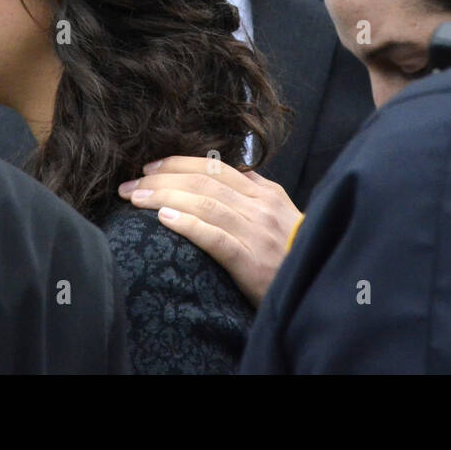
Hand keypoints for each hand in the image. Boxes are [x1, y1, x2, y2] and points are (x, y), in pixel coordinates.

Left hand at [118, 156, 302, 306]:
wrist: (319, 286)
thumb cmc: (295, 253)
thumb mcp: (282, 213)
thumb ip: (258, 190)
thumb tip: (234, 169)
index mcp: (265, 193)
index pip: (215, 168)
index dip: (179, 163)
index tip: (150, 167)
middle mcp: (260, 207)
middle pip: (204, 181)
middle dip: (162, 178)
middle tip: (131, 183)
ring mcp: (257, 233)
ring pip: (205, 204)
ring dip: (164, 197)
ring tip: (136, 198)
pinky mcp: (252, 262)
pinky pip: (216, 238)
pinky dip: (189, 224)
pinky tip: (164, 219)